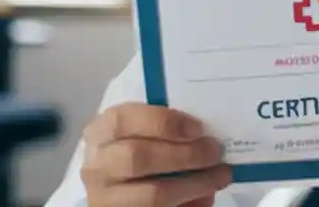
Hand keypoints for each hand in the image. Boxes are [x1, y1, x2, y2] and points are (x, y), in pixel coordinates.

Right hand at [81, 103, 232, 206]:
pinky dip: (189, 205)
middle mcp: (97, 168)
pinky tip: (205, 198)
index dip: (162, 122)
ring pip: (153, 195)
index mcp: (101, 135)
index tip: (197, 127)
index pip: (122, 121)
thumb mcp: (143, 136)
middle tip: (215, 151)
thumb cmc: (140, 151)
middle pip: (137, 158)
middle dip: (184, 155)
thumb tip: (206, 139)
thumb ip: (167, 131)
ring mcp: (105, 199)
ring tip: (220, 176)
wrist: (122, 189)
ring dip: (194, 185)